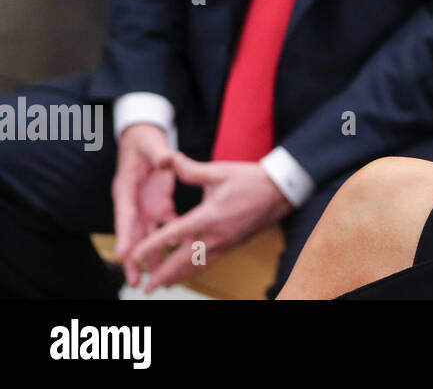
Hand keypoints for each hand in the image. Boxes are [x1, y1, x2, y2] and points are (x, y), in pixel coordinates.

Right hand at [111, 123, 176, 286]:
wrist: (146, 136)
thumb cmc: (143, 139)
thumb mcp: (149, 142)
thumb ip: (158, 152)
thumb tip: (167, 158)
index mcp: (126, 187)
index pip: (124, 214)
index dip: (124, 235)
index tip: (124, 255)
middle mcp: (133, 201)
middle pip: (132, 232)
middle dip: (133, 257)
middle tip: (134, 281)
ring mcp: (145, 204)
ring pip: (148, 234)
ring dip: (152, 254)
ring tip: (158, 277)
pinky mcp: (158, 203)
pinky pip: (166, 223)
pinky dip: (172, 237)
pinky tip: (181, 252)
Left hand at [126, 152, 293, 292]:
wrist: (282, 191)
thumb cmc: (252, 180)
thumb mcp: (220, 171)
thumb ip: (191, 170)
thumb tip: (169, 160)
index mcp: (208, 216)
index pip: (173, 235)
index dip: (152, 246)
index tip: (136, 255)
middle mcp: (216, 235)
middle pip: (184, 261)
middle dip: (164, 275)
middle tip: (147, 287)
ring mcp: (227, 242)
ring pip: (198, 266)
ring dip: (180, 276)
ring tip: (165, 285)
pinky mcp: (235, 244)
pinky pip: (211, 261)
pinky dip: (197, 269)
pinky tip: (191, 271)